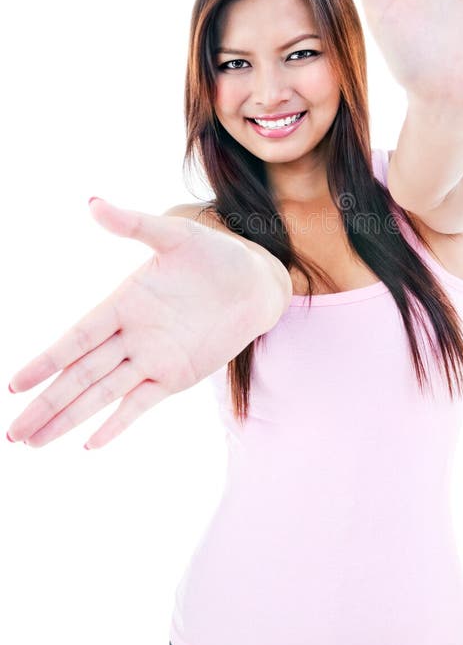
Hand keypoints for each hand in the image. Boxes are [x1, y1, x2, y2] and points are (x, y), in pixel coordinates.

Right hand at [7, 199, 270, 449]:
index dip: (46, 361)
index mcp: (123, 303)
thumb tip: (91, 201)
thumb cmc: (214, 255)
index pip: (75, 338)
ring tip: (33, 442)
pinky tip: (89, 443)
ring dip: (69, 418)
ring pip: (101, 395)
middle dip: (46, 403)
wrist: (255, 284)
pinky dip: (117, 423)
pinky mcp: (174, 376)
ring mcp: (150, 359)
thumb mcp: (176, 236)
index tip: (15, 383)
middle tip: (12, 433)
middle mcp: (130, 335)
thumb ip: (133, 224)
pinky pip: (139, 403)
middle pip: (79, 375)